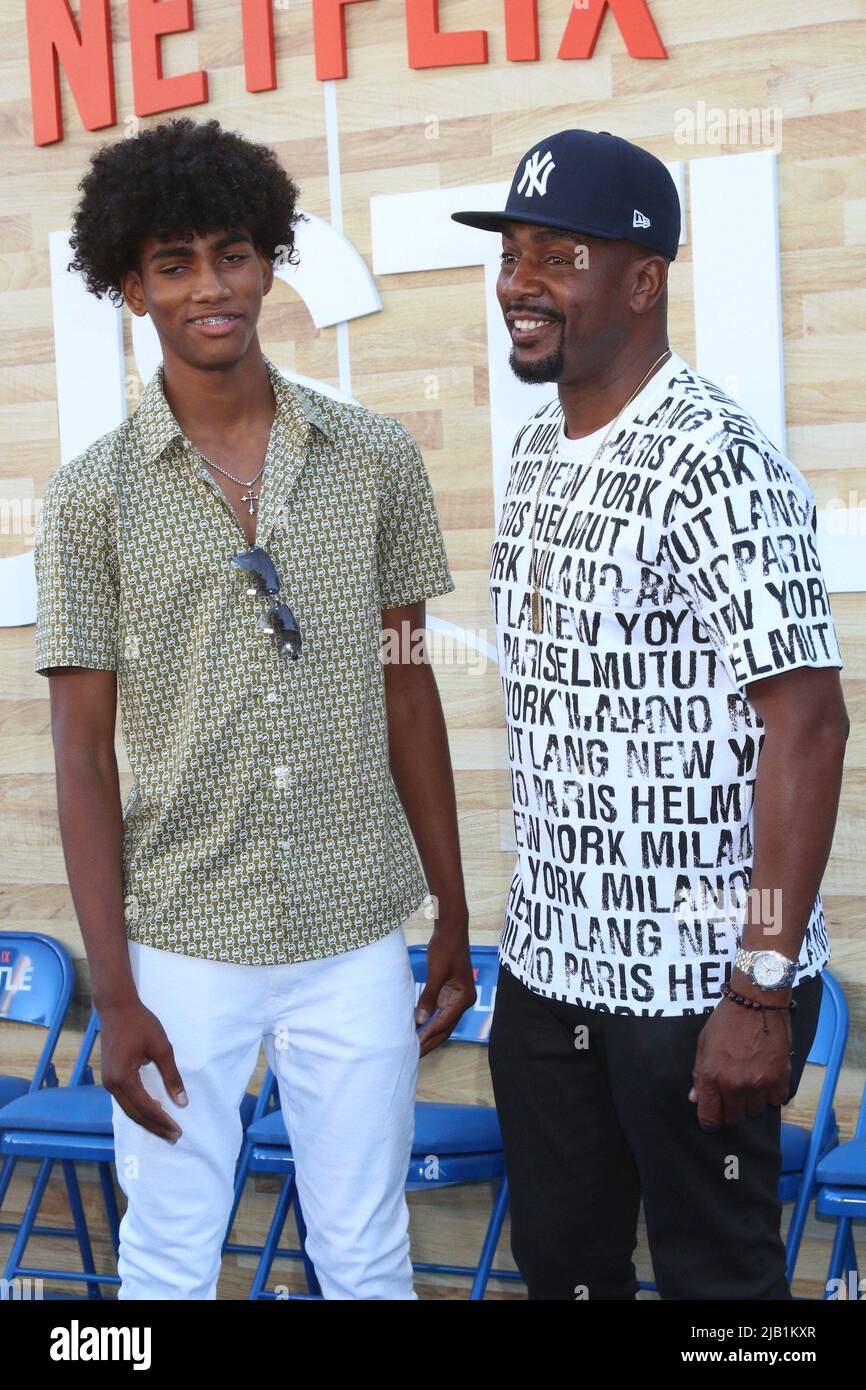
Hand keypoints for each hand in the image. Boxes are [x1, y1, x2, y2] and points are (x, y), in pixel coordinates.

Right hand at [99, 995, 187, 1141]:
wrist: (116, 1007)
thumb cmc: (141, 1024)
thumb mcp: (162, 1048)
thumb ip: (171, 1076)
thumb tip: (182, 1102)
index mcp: (123, 1078)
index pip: (146, 1107)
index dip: (163, 1120)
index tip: (178, 1131)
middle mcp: (111, 1085)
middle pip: (135, 1114)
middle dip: (155, 1126)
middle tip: (174, 1137)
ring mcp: (107, 1082)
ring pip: (129, 1109)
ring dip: (147, 1120)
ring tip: (165, 1129)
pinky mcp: (109, 1077)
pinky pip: (125, 1100)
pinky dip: (139, 1109)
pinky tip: (152, 1111)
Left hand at [414, 915, 475, 1057]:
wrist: (451, 929)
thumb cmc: (446, 947)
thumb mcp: (436, 972)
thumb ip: (429, 997)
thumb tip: (420, 1021)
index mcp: (464, 998)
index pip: (444, 1023)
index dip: (429, 1036)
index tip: (415, 1047)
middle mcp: (463, 1001)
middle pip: (445, 1027)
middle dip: (430, 1041)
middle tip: (413, 1055)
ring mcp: (456, 998)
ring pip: (442, 1022)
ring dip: (429, 1034)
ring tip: (413, 1047)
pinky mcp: (448, 993)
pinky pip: (438, 1012)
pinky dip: (428, 1022)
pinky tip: (417, 1029)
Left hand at [689, 986, 792, 1130]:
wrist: (757, 1002)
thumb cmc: (726, 1020)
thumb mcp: (704, 1043)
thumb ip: (699, 1074)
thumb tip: (695, 1099)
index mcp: (712, 1076)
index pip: (709, 1117)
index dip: (710, 1122)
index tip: (713, 1118)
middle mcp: (734, 1085)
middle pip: (733, 1119)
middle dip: (731, 1110)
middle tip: (733, 1095)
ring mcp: (759, 1084)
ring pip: (755, 1112)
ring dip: (752, 1102)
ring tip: (751, 1082)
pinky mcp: (780, 1079)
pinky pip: (776, 1102)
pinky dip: (771, 1094)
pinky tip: (767, 1078)